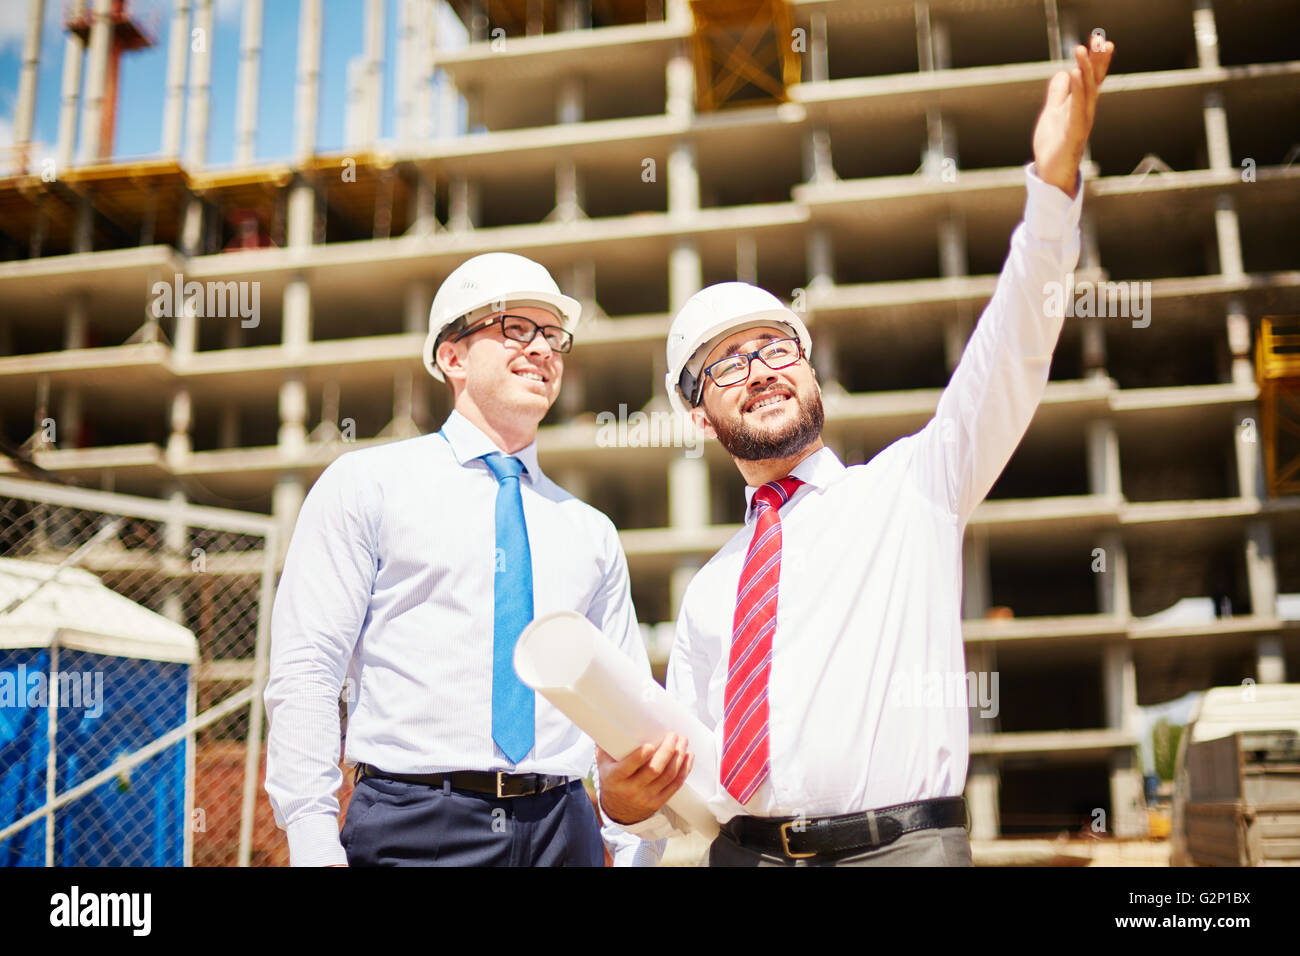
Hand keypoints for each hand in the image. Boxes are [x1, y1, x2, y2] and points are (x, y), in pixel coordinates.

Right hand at [596, 733, 693, 825]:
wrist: (617, 810)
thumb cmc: (611, 779)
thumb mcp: (603, 763)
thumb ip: (606, 743)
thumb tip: (609, 719)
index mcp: (615, 778)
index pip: (628, 767)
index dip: (640, 757)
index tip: (650, 745)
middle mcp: (631, 789)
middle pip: (654, 770)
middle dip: (667, 750)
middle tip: (673, 735)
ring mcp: (646, 797)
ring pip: (668, 776)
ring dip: (679, 756)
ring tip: (683, 741)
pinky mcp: (658, 802)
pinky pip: (675, 785)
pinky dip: (684, 769)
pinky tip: (688, 757)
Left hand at [1032, 32, 1114, 197]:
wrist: (1051, 173)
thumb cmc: (1054, 145)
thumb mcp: (1052, 112)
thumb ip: (1058, 93)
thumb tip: (1062, 72)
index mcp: (1081, 105)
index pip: (1090, 78)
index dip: (1094, 59)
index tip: (1098, 40)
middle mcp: (1085, 111)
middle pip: (1094, 81)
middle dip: (1097, 60)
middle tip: (1100, 39)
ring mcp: (1082, 121)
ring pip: (1087, 91)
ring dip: (1085, 69)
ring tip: (1081, 50)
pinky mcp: (1074, 133)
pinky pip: (1076, 108)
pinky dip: (1076, 90)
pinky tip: (1072, 74)